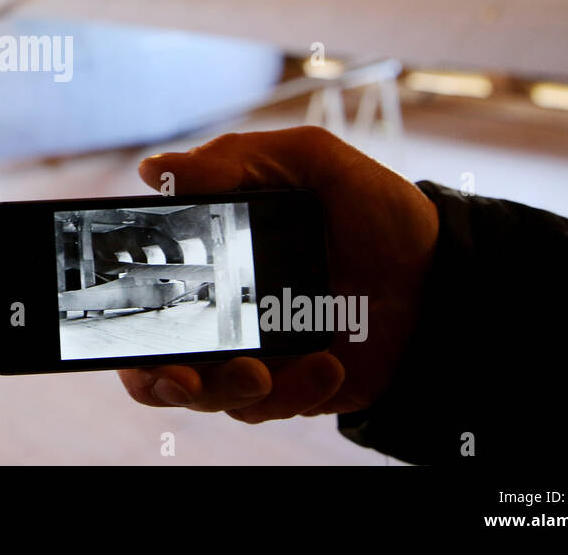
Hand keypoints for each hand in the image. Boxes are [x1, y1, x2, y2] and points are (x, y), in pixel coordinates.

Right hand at [118, 126, 437, 422]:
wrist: (446, 273)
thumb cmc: (376, 211)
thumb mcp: (310, 161)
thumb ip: (234, 159)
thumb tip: (154, 170)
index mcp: (216, 256)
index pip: (147, 290)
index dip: (121, 310)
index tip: (122, 317)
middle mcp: (226, 310)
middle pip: (158, 362)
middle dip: (156, 378)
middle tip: (178, 373)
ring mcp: (259, 353)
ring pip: (208, 394)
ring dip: (223, 390)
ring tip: (261, 371)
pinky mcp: (297, 389)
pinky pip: (269, 409)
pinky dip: (295, 394)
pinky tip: (327, 365)